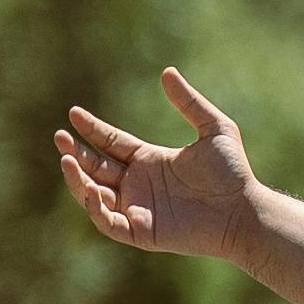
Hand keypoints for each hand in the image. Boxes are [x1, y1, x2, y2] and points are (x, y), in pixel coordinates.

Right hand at [56, 65, 259, 262]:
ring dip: (78, 179)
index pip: (111, 143)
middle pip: (97, 167)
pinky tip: (91, 189)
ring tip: (67, 159)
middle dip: (76, 152)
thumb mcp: (214, 128)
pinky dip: (95, 208)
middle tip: (60, 137)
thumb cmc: (234, 173)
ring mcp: (138, 209)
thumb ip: (189, 102)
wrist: (244, 210)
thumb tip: (167, 72)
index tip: (74, 113)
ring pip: (95, 194)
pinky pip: (108, 222)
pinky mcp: (142, 232)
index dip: (91, 129)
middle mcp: (139, 184)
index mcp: (150, 160)